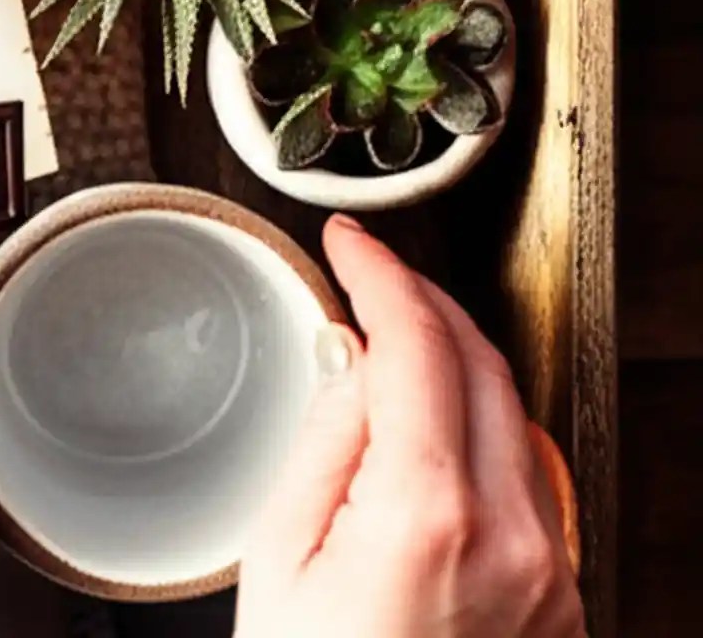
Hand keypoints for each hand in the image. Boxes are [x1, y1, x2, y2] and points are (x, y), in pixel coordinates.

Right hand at [235, 215, 583, 636]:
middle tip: (372, 279)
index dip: (381, 274)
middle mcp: (513, 538)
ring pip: (522, 414)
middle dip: (425, 302)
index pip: (416, 346)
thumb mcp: (277, 562)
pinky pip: (538, 478)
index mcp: (427, 519)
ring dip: (462, 362)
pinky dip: (492, 429)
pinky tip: (446, 428)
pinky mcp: (562, 596)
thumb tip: (353, 361)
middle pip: (484, 364)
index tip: (352, 244)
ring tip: (399, 349)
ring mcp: (552, 571)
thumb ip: (325, 444)